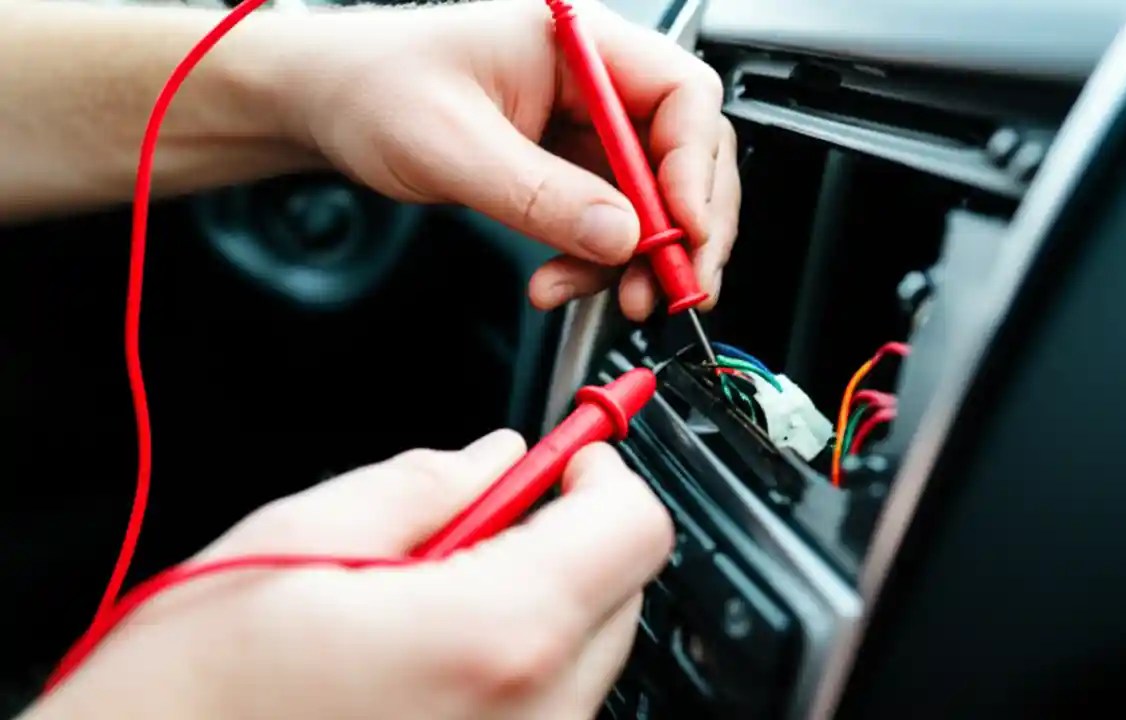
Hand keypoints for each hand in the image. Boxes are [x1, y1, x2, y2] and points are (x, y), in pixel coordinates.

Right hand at [26, 431, 673, 719]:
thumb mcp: (292, 541)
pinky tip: (420, 652)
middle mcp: (532, 717)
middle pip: (620, 588)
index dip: (601, 469)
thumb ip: (421, 484)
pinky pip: (545, 702)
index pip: (634, 528)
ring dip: (534, 596)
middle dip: (567, 531)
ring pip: (585, 648)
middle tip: (477, 514)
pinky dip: (507, 659)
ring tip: (420, 595)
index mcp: (494, 638)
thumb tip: (495, 456)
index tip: (562, 453)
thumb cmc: (184, 701)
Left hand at [277, 0, 739, 319]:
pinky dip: (600, 262)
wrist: (327, 105)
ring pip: (653, 198)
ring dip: (641, 258)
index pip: (680, 95)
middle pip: (685, 152)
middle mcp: (596, 81)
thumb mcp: (454, 145)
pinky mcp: (567, 167)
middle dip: (685, 227)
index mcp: (581, 42)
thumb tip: (622, 237)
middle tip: (675, 287)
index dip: (693, 168)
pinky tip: (564, 282)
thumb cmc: (374, 88)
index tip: (684, 232)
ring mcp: (585, 127)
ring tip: (618, 298)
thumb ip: (542, 195)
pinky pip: (610, 221)